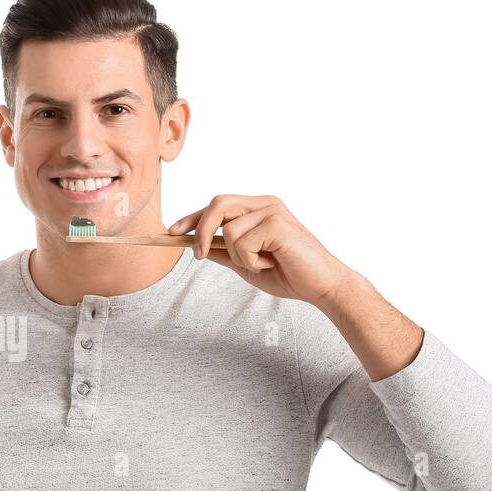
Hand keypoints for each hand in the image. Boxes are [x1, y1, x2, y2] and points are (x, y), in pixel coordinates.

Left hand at [169, 194, 356, 304]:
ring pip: (229, 231)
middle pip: (217, 204)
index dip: (192, 217)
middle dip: (200, 231)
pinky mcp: (278, 223)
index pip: (217, 206)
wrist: (320, 287)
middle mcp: (265, 203)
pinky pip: (243, 243)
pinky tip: (272, 262)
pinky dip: (251, 261)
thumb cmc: (288, 274)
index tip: (171, 231)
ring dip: (239, 257)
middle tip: (198, 256)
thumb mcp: (246, 263)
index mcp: (258, 208)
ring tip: (263, 263)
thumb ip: (223, 252)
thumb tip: (196, 246)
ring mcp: (272, 210)